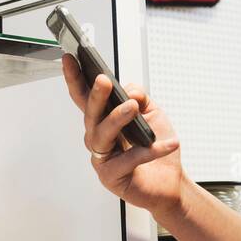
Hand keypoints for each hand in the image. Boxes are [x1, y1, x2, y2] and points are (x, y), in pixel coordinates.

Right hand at [61, 54, 183, 221]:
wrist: (171, 182)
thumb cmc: (157, 146)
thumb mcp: (152, 113)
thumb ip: (140, 97)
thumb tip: (130, 93)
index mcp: (104, 120)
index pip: (85, 97)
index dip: (75, 78)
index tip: (69, 58)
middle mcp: (99, 138)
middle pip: (91, 115)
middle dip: (96, 96)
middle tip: (104, 82)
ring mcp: (102, 159)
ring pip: (102, 135)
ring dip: (117, 118)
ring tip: (133, 108)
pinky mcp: (112, 177)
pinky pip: (128, 160)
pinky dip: (150, 150)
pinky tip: (167, 143)